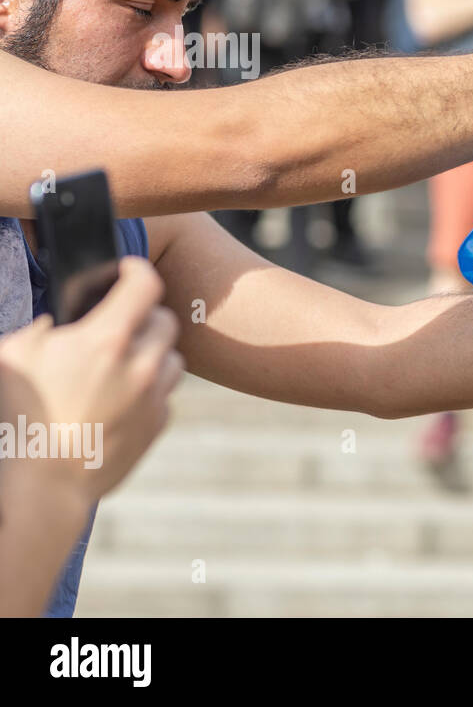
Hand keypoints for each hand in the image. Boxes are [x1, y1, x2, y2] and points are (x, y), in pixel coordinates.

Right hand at [0, 257, 182, 504]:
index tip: (127, 271)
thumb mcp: (15, 357)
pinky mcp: (159, 422)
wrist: (47, 485)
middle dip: (144, 316)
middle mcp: (141, 364)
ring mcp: (155, 395)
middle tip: (120, 324)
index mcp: (106, 340)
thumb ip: (42, 329)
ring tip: (121, 363)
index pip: (145, 284)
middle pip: (165, 319)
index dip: (136, 270)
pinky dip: (150, 388)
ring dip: (152, 353)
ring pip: (172, 356)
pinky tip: (121, 396)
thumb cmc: (23, 419)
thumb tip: (59, 322)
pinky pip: (165, 392)